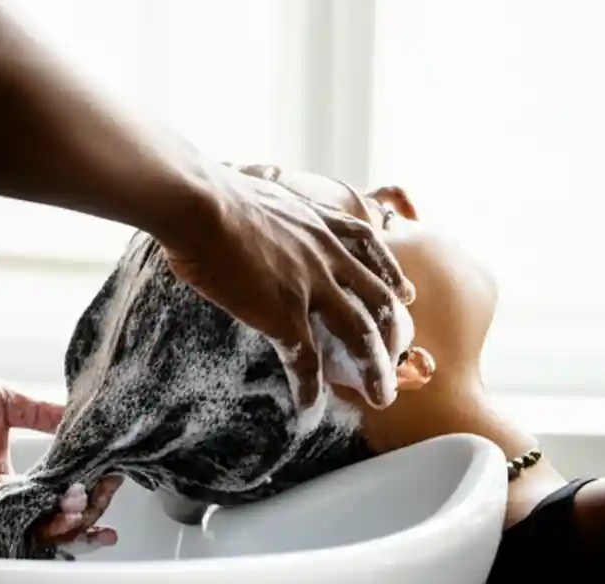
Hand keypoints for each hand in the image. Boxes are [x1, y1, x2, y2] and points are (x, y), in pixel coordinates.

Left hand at [0, 375, 121, 551]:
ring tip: (75, 508)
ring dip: (50, 526)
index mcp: (7, 482)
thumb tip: (83, 416)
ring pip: (17, 532)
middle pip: (42, 526)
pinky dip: (0, 528)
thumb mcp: (9, 404)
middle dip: (77, 521)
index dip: (84, 499)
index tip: (111, 483)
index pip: (53, 502)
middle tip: (99, 502)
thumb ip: (45, 414)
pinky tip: (27, 522)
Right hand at [160, 163, 413, 409]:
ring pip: (360, 335)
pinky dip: (311, 391)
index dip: (390, 273)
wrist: (200, 206)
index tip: (404, 293)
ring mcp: (310, 287)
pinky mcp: (285, 315)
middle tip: (400, 355)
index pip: (368, 247)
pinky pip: (306, 362)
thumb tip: (256, 215)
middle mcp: (325, 255)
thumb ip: (273, 213)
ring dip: (374, 370)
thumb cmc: (211, 195)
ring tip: (381, 397)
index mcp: (318, 224)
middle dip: (394, 332)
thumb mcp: (260, 195)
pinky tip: (309, 410)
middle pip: (377, 298)